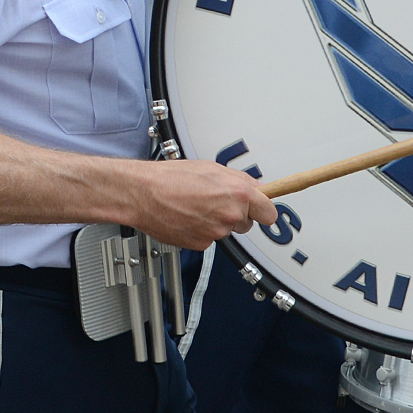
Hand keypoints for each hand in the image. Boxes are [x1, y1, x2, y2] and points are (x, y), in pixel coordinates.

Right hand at [131, 161, 276, 249]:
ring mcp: (216, 232)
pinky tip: (187, 216)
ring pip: (225, 230)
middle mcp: (230, 214)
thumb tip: (254, 186)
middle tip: (216, 202)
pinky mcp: (201, 244)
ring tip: (195, 206)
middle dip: (236, 214)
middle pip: (247, 223)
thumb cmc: (171, 178)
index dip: (264, 210)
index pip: (269, 213)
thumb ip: (237, 180)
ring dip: (216, 221)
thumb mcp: (212, 168)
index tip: (262, 210)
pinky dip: (200, 230)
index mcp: (238, 193)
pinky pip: (209, 239)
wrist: (143, 193)